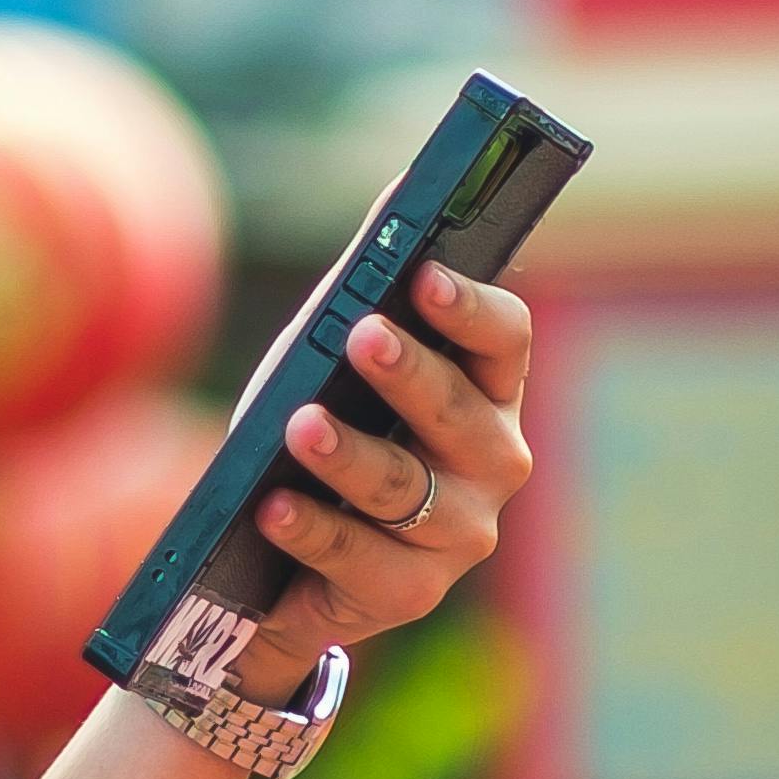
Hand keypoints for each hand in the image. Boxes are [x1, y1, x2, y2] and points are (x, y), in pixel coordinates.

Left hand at [233, 258, 536, 693]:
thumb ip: (371, 279)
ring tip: (299, 425)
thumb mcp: (338, 356)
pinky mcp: (410, 591)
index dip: (470, 307)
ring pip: (404, 486)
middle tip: (364, 336)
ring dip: (349, 454)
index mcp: (489, 392)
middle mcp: (492, 462)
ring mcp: (458, 532)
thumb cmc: (331, 432)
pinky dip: (312, 529)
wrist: (285, 560)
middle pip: (458, 411)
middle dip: (409, 373)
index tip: (425, 276)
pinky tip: (275, 508)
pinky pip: (359, 557)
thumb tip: (402, 187)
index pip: (504, 340)